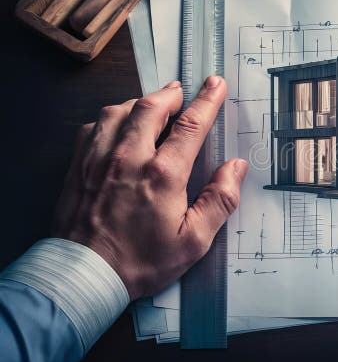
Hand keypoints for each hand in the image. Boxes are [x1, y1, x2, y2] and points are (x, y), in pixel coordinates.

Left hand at [52, 76, 247, 300]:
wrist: (83, 276)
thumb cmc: (139, 262)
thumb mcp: (193, 241)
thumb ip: (219, 200)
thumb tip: (236, 167)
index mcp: (162, 174)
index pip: (190, 125)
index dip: (207, 100)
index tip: (215, 84)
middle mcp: (128, 157)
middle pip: (151, 106)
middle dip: (172, 93)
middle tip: (183, 91)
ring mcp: (98, 158)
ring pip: (119, 110)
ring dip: (141, 102)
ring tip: (155, 106)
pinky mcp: (78, 165)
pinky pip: (94, 126)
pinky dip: (111, 118)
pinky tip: (120, 127)